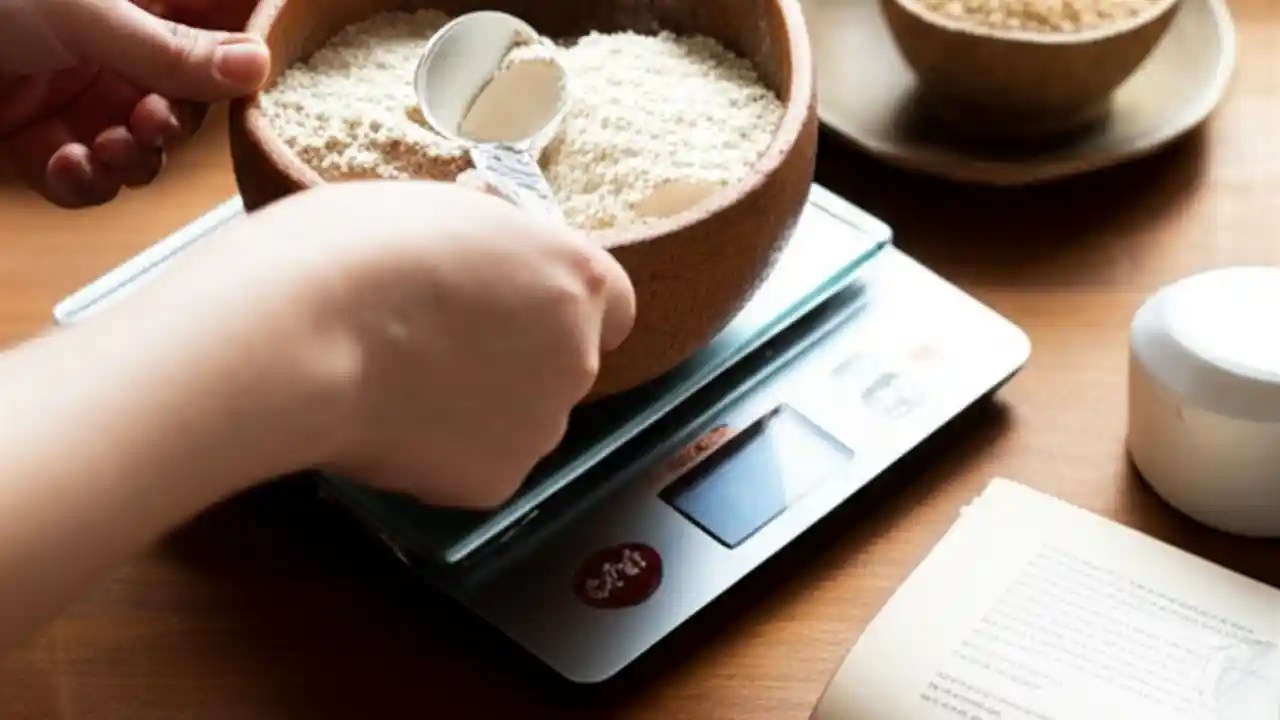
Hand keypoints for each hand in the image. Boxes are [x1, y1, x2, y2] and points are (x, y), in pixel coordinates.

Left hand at [0, 0, 265, 206]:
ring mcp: (84, 95)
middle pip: (192, 99)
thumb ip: (173, 48)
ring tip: (104, 148)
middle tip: (152, 123)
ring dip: (133, 159)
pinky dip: (83, 183)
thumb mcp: (84, 13)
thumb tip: (259, 65)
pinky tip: (64, 162)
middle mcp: (120, 47)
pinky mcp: (46, 139)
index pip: (223, 17)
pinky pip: (91, 178)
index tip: (261, 83)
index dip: (249, 53)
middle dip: (176, 124)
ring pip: (147, 146)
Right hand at [125, 181, 635, 507]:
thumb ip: (498, 248)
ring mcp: (540, 427)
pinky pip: (477, 465)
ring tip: (401, 381)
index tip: (519, 304)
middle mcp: (579, 357)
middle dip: (518, 355)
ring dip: (482, 406)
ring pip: (522, 418)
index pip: (610, 303)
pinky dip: (443, 452)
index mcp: (576, 278)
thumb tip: (494, 257)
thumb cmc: (355, 249)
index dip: (562, 304)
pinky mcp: (494, 483)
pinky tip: (389, 422)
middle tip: (439, 341)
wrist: (297, 333)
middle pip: (566, 362)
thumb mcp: (446, 211)